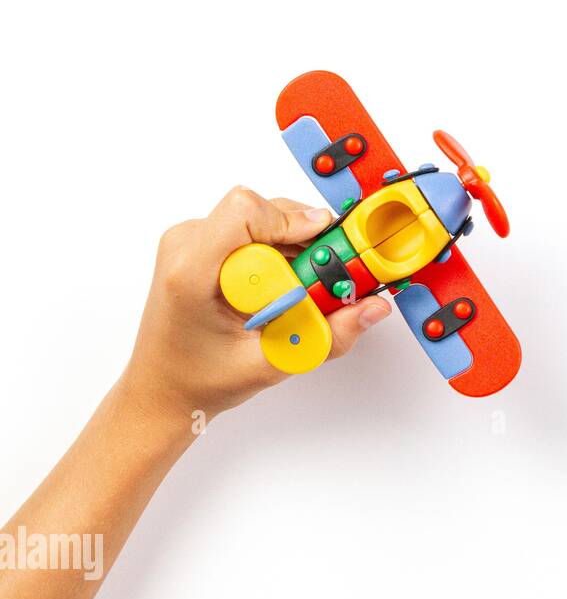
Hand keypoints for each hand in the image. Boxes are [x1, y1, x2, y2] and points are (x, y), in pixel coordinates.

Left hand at [121, 186, 391, 418]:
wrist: (163, 388)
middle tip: (323, 279)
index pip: (245, 212)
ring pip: (260, 216)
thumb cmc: (201, 378)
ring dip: (291, 247)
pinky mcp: (202, 243)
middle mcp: (187, 246)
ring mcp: (191, 241)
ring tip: (299, 289)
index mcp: (192, 272)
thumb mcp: (273, 362)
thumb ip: (330, 336)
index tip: (324, 247)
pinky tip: (281, 284)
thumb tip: (372, 307)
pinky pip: (251, 228)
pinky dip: (278, 250)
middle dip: (303, 240)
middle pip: (260, 210)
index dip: (292, 221)